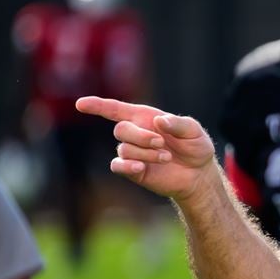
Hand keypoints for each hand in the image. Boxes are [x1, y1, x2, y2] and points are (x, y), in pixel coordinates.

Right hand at [74, 97, 215, 200]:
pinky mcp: (133, 170)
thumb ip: (179, 123)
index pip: (114, 109)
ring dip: (146, 153)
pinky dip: (127, 165)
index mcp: (144, 118)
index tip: (80, 104)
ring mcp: (132, 152)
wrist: (198, 174)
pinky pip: (118, 165)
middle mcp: (135, 133)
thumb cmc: (195, 147)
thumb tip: (159, 121)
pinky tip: (141, 166)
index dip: (97, 105)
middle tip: (162, 143)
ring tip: (166, 157)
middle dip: (141, 136)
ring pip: (124, 149)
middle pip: (120, 129)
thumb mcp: (194, 131)